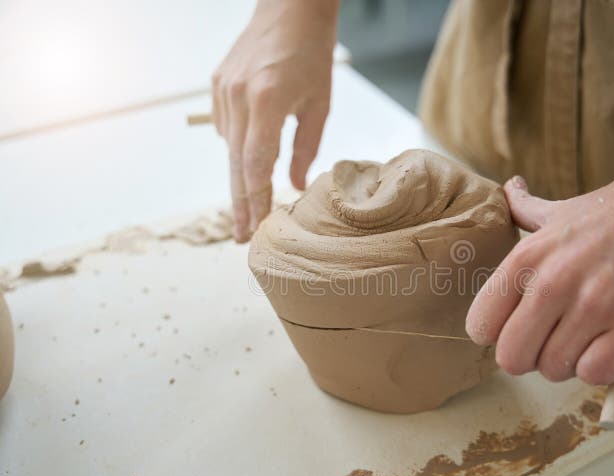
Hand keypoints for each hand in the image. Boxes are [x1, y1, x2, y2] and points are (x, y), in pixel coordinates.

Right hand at [212, 0, 337, 241]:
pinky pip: (225, 129)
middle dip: (240, 205)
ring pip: (230, 149)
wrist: (288, 9)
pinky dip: (237, 148)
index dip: (257, 201)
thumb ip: (306, 149)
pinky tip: (249, 159)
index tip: (258, 229)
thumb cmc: (311, 55)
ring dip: (240, 179)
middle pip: (236, 164)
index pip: (257, 164)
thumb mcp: (319, 105)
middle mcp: (238, 97)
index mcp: (267, 101)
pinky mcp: (217, 86)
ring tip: (247, 210)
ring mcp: (222, 91)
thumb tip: (294, 187)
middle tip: (241, 237)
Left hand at [465, 155, 613, 384]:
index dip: (501, 335)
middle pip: (512, 359)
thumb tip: (509, 188)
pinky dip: (605, 368)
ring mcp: (595, 305)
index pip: (480, 326)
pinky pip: (596, 375)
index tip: (524, 329)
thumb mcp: (563, 209)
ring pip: (555, 371)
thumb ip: (526, 209)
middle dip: (532, 358)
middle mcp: (554, 281)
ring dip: (574, 361)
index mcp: (527, 256)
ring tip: (596, 333)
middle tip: (559, 340)